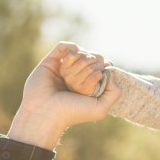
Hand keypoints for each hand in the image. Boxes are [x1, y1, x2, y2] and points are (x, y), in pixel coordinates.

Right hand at [6, 42, 121, 148]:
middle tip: (87, 75)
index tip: (102, 73)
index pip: (101, 66)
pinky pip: (63, 46)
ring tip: (77, 72)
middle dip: (92, 64)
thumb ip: (114, 92)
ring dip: (82, 58)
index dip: (104, 66)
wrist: (46, 113)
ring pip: (79, 51)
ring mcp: (63, 68)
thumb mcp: (100, 108)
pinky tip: (72, 59)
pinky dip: (72, 49)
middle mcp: (76, 75)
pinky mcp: (50, 62)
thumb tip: (109, 71)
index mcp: (87, 85)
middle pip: (92, 57)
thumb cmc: (72, 113)